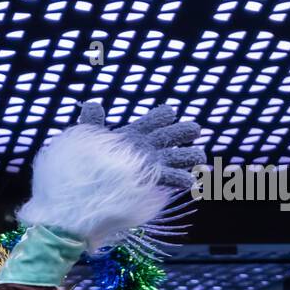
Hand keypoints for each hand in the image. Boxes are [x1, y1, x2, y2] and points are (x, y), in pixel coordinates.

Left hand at [76, 102, 204, 190]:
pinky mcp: (155, 179)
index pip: (155, 120)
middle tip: (194, 130)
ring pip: (179, 157)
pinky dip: (183, 179)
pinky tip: (189, 183)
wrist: (89, 183)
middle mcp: (149, 146)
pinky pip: (173, 178)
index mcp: (137, 133)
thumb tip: (92, 105)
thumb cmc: (91, 158)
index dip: (162, 116)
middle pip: (174, 135)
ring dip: (191, 156)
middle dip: (185, 131)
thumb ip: (92, 121)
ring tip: (199, 158)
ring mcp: (155, 163)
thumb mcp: (90, 137)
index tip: (169, 114)